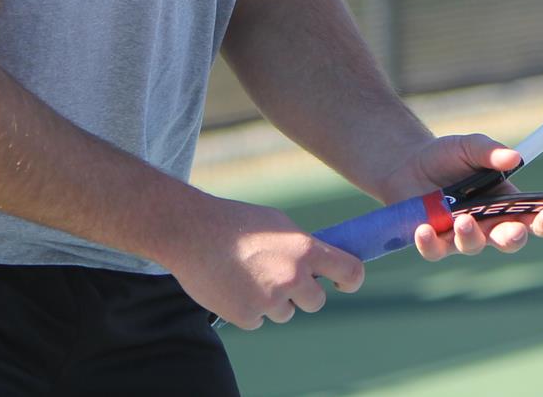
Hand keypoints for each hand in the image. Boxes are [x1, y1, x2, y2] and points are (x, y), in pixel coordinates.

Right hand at [160, 195, 364, 329]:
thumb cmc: (235, 223)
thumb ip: (302, 246)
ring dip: (271, 301)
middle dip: (302, 294)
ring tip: (246, 275)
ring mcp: (269, 300)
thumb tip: (320, 264)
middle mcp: (292, 277)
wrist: (191, 232)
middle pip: (316, 302)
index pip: (350, 271)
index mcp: (305, 250)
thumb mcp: (277, 223)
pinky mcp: (247, 316)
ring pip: (284, 312)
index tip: (342, 284)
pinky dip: (247, 309)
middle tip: (279, 279)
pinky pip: (258, 320)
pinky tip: (231, 286)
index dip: (350, 280)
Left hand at [375, 133, 542, 261]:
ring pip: (473, 246)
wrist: (408, 163)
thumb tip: (514, 157)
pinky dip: (430, 244)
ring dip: (470, 236)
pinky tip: (424, 230)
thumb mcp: (469, 147)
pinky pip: (436, 250)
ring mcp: (461, 235)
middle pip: (508, 240)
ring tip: (462, 220)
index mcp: (505, 203)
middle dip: (514, 238)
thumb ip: (490, 152)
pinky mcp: (435, 241)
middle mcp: (488, 224)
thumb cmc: (448, 157)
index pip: (532, 218)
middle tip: (514, 231)